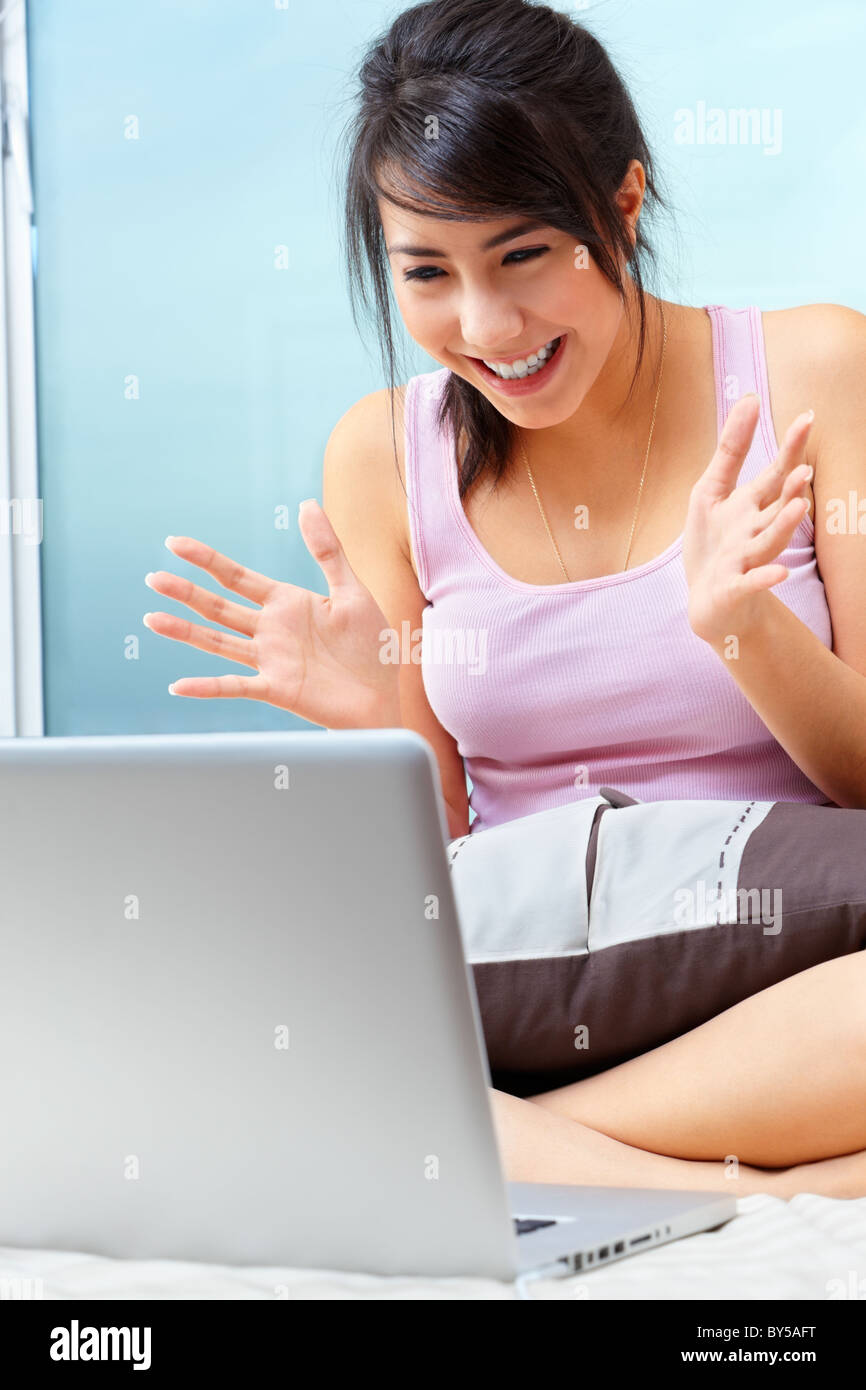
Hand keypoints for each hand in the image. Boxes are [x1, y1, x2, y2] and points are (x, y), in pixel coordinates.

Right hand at [142, 500, 399, 727]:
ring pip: (218, 642)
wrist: (381, 695)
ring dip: (185, 632)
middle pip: (219, 606)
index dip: (205, 559)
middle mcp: (270, 630)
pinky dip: (207, 687)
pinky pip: (235, 686)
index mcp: (285, 602)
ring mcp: (269, 660)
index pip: (236, 576)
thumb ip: (328, 550)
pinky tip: (179, 686)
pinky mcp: (276, 689)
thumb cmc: (370, 646)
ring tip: (152, 619)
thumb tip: (307, 503)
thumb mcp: (352, 591)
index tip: (174, 543)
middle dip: (186, 592)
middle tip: (153, 578)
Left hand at [682, 394, 813, 647]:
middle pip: (777, 507)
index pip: (775, 474)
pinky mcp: (733, 588)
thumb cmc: (713, 545)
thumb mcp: (711, 491)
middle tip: (805, 470)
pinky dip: (763, 578)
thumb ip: (731, 450)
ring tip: (799, 507)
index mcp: (751, 507)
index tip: (807, 418)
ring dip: (784, 525)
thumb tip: (749, 399)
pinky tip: (779, 573)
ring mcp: (747, 561)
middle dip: (792, 489)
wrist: (709, 603)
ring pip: (769, 542)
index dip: (790, 449)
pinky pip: (750, 583)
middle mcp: (755, 531)